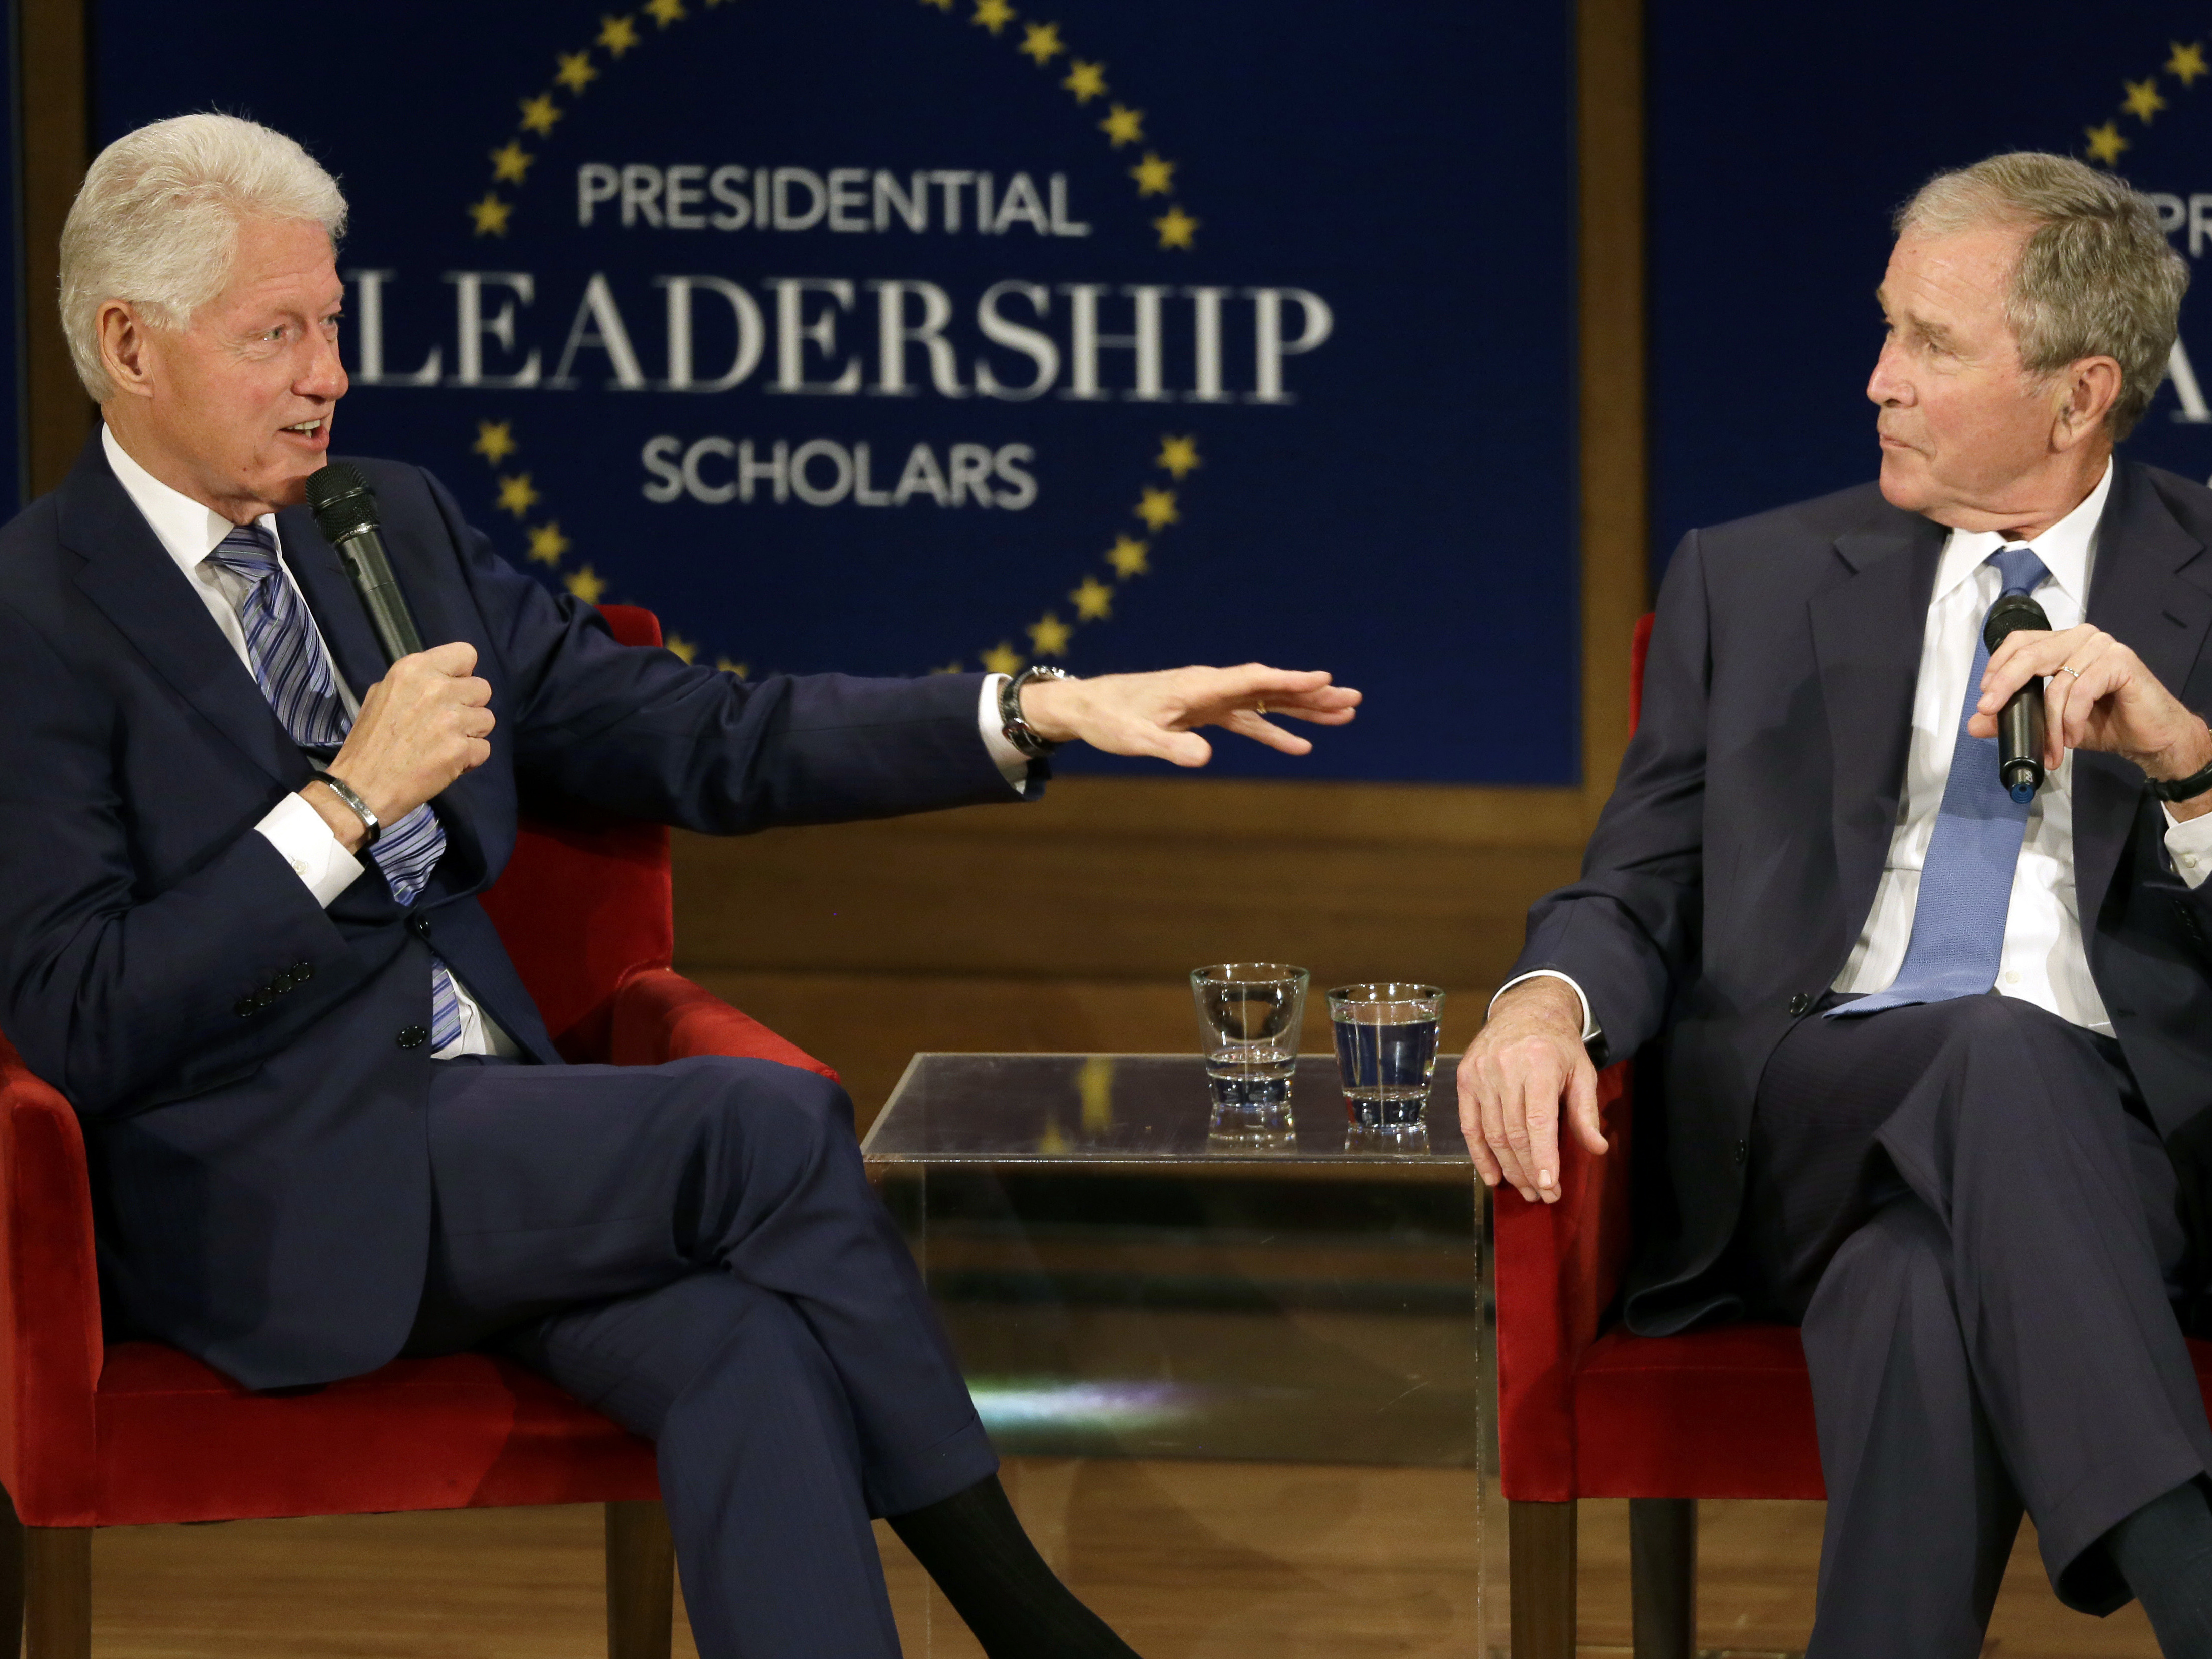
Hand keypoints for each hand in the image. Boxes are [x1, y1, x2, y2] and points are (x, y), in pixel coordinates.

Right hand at [302, 643, 493, 851]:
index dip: (462, 674)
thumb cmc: (369, 741)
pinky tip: (447, 763)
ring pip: (487, 719)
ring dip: (471, 733)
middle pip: (483, 688)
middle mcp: (436, 688)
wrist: (361, 786)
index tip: (452, 689)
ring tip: (445, 744)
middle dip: (469, 706)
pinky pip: (484, 749)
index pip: (466, 654)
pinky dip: (470, 759)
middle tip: (447, 723)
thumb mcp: (382, 694)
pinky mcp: (460, 749)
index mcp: (414, 669)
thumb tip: (444, 678)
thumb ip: (417, 682)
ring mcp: (451, 719)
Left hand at [1019, 664, 1358, 766]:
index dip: (1289, 681)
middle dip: (1311, 695)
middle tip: (1353, 700)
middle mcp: (1210, 686)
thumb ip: (1170, 748)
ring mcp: (1210, 698)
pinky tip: (1299, 746)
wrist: (1086, 707)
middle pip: (1269, 688)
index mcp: (1198, 685)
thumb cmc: (1109, 720)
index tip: (1325, 681)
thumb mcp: (1137, 740)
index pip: (1253, 679)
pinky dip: (1274, 731)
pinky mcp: (1204, 712)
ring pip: (1265, 702)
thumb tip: (1206, 758)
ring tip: (1343, 717)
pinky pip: (1248, 720)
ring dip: (1302, 710)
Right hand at [1456, 978, 1606, 1203]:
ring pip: (1492, 1133)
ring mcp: (1480, 1073)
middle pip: (1513, 1132)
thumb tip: (1597, 1149)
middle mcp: (1505, 1068)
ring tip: (1526, 1190)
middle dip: (1529, 1170)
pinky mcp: (1465, 1078)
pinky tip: (1493, 1177)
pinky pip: (1469, 1125)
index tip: (1549, 1186)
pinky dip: (1479, 1155)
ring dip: (1508, 1168)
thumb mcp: (1582, 1072)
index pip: (1537, 1120)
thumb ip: (1586, 1112)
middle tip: (1544, 1196)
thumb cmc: (1558, 1046)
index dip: (1542, 1156)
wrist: (1525, 1011)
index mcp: (1539, 1064)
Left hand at [1972, 624, 2211, 818]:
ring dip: (2050, 723)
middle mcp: (2082, 637)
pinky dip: (2072, 720)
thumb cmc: (2103, 724)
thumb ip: (2014, 718)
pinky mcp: (2121, 662)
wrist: (2149, 739)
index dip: (1998, 667)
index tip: (1984, 697)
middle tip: (1990, 712)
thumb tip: (1974, 723)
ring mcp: (2103, 646)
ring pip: (2057, 683)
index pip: (2020, 642)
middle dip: (2006, 686)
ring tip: (2052, 749)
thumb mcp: (2050, 722)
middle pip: (2030, 655)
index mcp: (2063, 644)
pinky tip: (2074, 738)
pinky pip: (2081, 691)